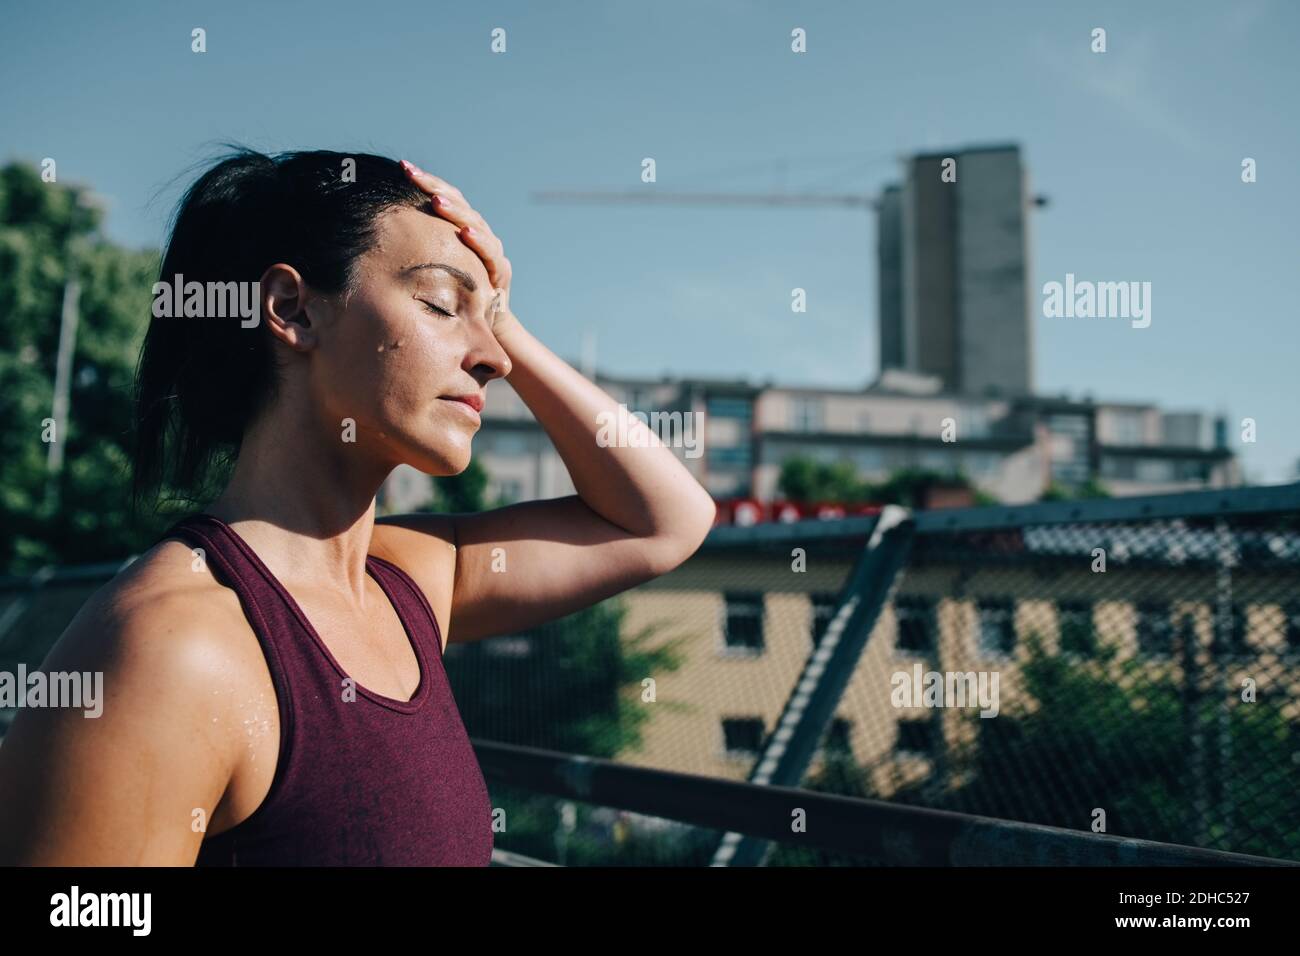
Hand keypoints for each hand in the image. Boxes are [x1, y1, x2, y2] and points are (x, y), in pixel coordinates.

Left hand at [399, 159, 518, 336]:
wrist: (482, 330)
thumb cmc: (446, 302)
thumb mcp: (424, 273)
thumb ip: (408, 253)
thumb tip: (365, 232)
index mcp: (457, 230)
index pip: (443, 198)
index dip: (425, 182)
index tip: (402, 167)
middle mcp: (476, 235)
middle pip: (458, 203)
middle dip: (435, 187)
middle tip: (412, 173)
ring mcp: (490, 253)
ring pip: (475, 223)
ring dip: (456, 212)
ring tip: (437, 201)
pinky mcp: (500, 273)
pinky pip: (491, 254)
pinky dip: (479, 242)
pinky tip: (465, 233)